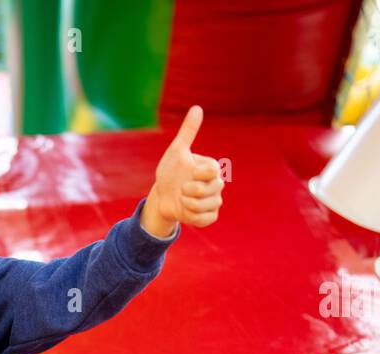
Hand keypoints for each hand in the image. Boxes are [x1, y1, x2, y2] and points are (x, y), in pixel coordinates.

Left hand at [143, 105, 223, 236]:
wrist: (162, 195)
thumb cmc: (170, 171)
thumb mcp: (176, 151)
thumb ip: (188, 131)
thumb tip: (197, 108)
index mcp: (212, 168)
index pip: (212, 172)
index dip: (195, 175)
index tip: (186, 173)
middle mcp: (217, 184)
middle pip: (210, 190)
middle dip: (189, 191)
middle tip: (181, 189)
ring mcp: (215, 201)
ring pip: (207, 206)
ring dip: (188, 204)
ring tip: (183, 199)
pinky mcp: (211, 216)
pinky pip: (206, 219)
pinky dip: (192, 217)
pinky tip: (186, 210)